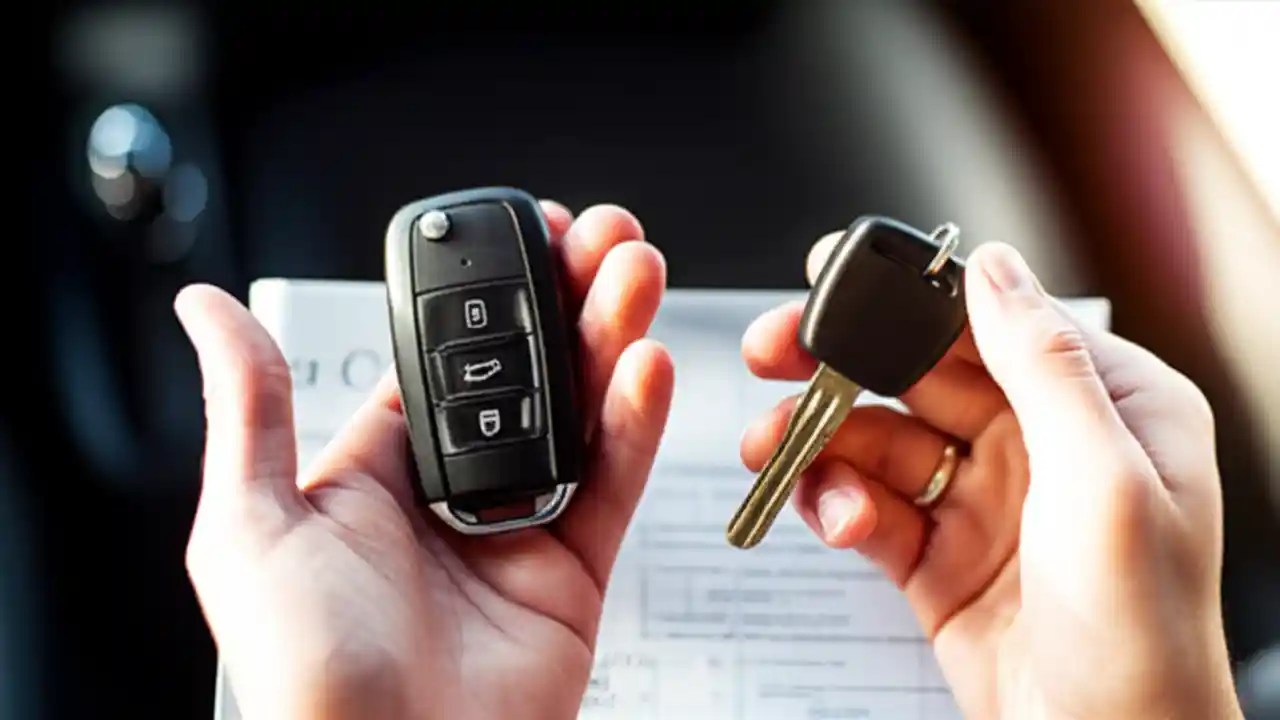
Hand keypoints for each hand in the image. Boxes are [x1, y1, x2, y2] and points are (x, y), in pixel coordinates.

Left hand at [177, 202, 673, 719]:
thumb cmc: (303, 671)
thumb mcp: (253, 521)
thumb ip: (253, 405)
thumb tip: (208, 309)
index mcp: (379, 473)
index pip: (447, 357)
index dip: (490, 293)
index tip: (523, 236)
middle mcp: (456, 494)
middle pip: (528, 373)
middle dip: (568, 299)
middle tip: (601, 238)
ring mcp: (521, 530)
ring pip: (582, 414)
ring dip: (612, 337)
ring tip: (634, 271)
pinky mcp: (576, 574)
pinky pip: (613, 486)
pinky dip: (635, 423)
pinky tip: (645, 364)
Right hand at [741, 238, 1243, 718]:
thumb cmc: (1142, 629)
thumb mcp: (1104, 478)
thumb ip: (1043, 365)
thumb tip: (992, 266)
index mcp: (1104, 403)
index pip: (991, 319)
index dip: (905, 294)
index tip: (829, 278)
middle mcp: (1040, 442)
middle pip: (915, 371)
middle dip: (838, 360)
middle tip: (772, 353)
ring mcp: (982, 499)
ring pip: (878, 438)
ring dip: (820, 439)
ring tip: (774, 449)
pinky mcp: (936, 553)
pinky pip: (867, 504)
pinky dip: (837, 505)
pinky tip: (838, 519)